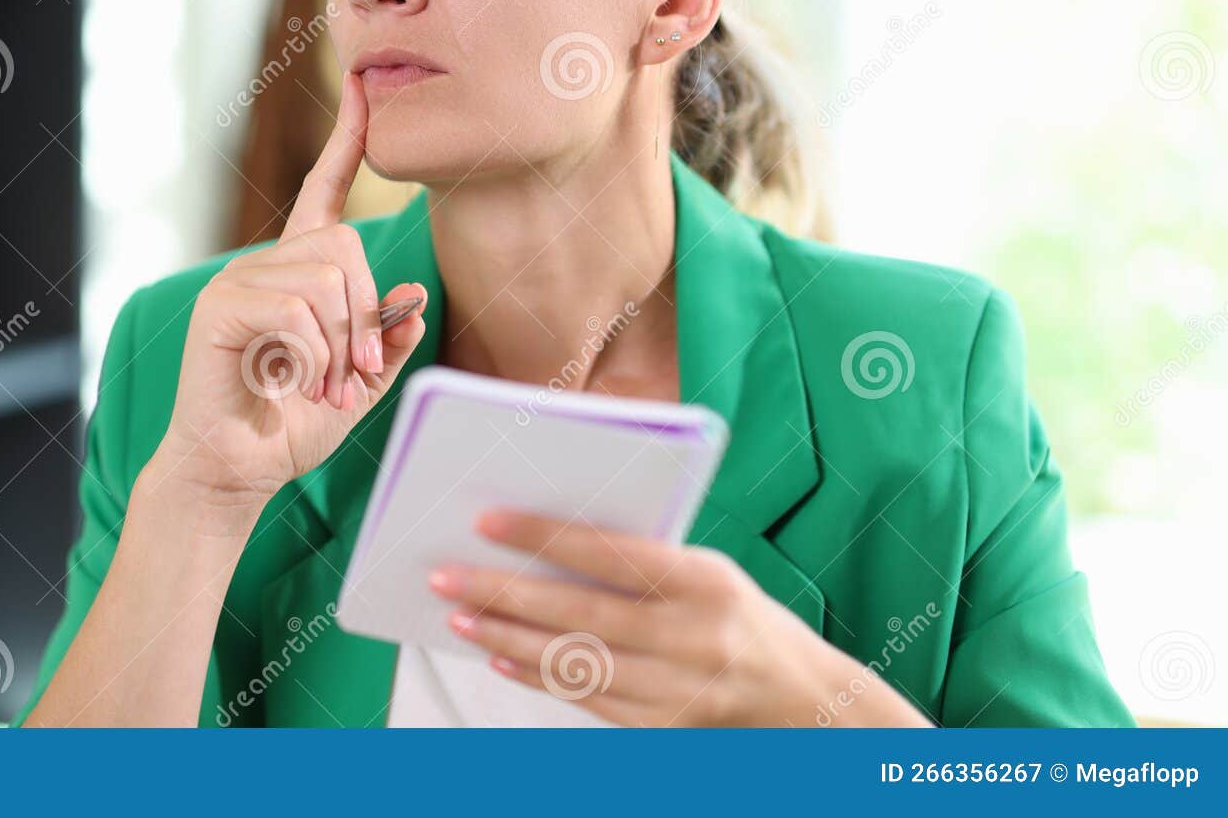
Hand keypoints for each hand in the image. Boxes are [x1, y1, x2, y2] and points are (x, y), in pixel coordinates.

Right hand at [149, 70, 428, 504]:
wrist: (237, 470)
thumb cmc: (291, 426)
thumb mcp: (359, 385)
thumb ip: (387, 342)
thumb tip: (414, 297)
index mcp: (299, 273)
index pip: (323, 191)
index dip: (346, 139)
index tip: (363, 88)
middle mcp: (266, 266)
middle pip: (344, 247)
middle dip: (364, 318)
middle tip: (357, 375)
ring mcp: (239, 282)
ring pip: (324, 281)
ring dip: (340, 349)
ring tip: (324, 390)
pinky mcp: (220, 308)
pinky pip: (294, 312)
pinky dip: (311, 358)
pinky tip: (295, 385)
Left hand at [429, 509, 933, 726]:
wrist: (801, 697)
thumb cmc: (739, 616)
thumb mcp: (706, 569)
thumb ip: (639, 557)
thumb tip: (547, 541)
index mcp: (704, 581)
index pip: (608, 552)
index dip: (543, 536)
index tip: (488, 522)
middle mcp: (692, 637)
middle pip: (578, 611)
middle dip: (503, 592)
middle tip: (448, 575)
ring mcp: (677, 688)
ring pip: (573, 661)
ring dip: (507, 637)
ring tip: (460, 616)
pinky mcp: (661, 725)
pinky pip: (585, 698)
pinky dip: (537, 675)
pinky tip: (500, 656)